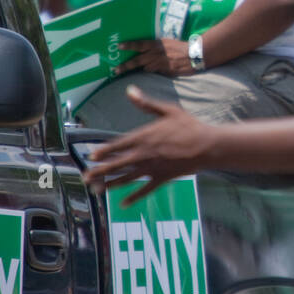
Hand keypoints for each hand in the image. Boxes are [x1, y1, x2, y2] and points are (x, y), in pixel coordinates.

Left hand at [82, 86, 217, 203]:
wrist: (207, 146)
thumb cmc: (189, 126)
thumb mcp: (168, 110)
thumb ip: (146, 103)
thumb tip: (130, 90)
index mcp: (144, 137)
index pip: (117, 145)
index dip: (103, 151)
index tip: (91, 156)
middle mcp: (144, 154)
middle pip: (117, 164)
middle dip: (100, 171)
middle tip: (86, 177)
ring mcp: (152, 168)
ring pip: (127, 178)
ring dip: (110, 184)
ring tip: (96, 189)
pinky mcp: (162, 178)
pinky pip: (145, 190)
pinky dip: (134, 197)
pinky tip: (123, 203)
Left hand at [116, 39, 194, 76]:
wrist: (195, 55)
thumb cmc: (182, 47)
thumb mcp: (167, 42)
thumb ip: (156, 46)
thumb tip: (147, 50)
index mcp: (156, 44)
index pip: (140, 44)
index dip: (129, 45)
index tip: (119, 46)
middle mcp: (156, 53)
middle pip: (137, 60)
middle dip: (125, 65)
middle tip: (115, 70)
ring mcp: (160, 64)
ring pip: (144, 68)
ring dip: (137, 70)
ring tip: (126, 74)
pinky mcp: (165, 72)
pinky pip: (155, 73)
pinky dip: (151, 73)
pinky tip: (148, 74)